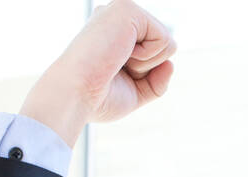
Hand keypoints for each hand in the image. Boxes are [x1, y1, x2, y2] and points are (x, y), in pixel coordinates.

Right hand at [18, 0, 176, 148]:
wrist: (76, 94)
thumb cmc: (98, 97)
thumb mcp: (136, 92)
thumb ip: (156, 81)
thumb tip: (171, 64)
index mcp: (116, 32)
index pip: (155, 54)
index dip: (144, 75)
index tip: (113, 76)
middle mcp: (119, 17)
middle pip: (165, 48)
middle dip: (148, 69)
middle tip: (116, 69)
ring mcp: (123, 9)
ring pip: (169, 43)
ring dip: (148, 64)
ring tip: (117, 60)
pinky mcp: (128, 8)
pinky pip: (165, 40)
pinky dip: (147, 57)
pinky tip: (122, 54)